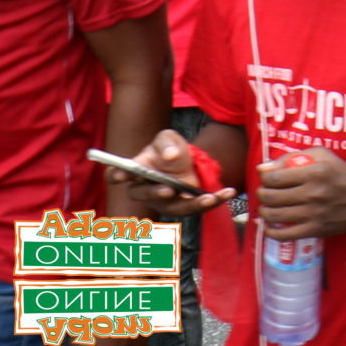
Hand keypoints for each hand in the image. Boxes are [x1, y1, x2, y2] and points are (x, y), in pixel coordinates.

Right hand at [115, 127, 231, 217]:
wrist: (189, 161)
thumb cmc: (171, 149)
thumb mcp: (169, 138)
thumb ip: (167, 143)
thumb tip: (169, 156)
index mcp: (137, 169)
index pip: (118, 174)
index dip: (117, 175)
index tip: (122, 175)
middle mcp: (145, 189)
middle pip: (143, 194)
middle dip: (155, 193)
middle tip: (169, 189)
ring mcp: (163, 201)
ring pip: (173, 208)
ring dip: (191, 204)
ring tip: (208, 198)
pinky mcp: (182, 207)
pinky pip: (197, 207)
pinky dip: (214, 200)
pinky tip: (228, 192)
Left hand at [257, 146, 345, 238]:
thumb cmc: (343, 174)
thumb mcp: (323, 155)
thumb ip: (293, 157)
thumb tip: (263, 168)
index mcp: (314, 172)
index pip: (274, 178)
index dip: (264, 178)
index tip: (267, 179)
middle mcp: (313, 193)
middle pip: (271, 197)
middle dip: (261, 195)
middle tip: (265, 193)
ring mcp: (314, 214)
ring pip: (274, 215)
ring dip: (263, 212)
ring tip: (266, 208)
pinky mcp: (316, 230)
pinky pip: (285, 235)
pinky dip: (271, 232)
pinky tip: (270, 226)